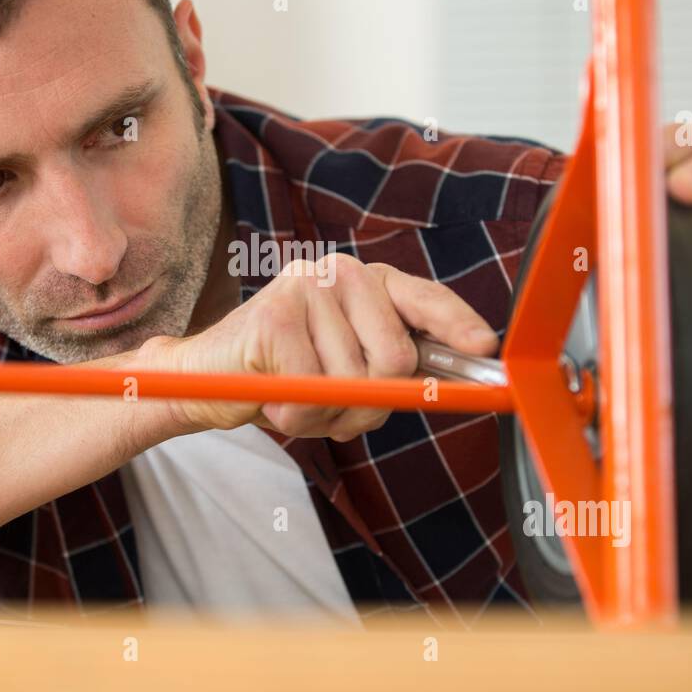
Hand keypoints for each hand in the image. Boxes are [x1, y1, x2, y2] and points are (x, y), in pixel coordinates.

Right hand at [138, 254, 496, 440]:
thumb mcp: (344, 369)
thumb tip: (436, 384)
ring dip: (325, 415)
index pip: (424, 298)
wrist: (207, 376)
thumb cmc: (284, 376)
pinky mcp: (275, 319)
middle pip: (397, 359)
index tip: (484, 346)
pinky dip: (295, 418)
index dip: (457, 324)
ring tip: (295, 398)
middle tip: (329, 404)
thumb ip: (385, 371)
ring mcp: (306, 290)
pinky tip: (274, 398)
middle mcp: (340, 273)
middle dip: (368, 403)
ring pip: (353, 384)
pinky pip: (312, 395)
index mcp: (367, 283)